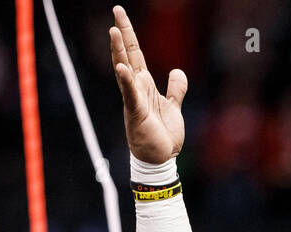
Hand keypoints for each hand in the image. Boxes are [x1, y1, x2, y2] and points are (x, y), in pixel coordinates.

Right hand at [110, 5, 185, 165]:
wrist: (160, 158)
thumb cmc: (163, 134)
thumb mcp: (173, 106)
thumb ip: (176, 88)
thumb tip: (177, 70)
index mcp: (144, 84)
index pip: (135, 52)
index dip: (128, 33)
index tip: (120, 14)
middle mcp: (136, 88)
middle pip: (128, 54)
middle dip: (122, 33)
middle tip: (116, 10)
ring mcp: (134, 99)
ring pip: (125, 70)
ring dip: (119, 51)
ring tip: (113, 32)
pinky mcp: (136, 112)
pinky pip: (130, 94)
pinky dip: (126, 80)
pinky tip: (122, 67)